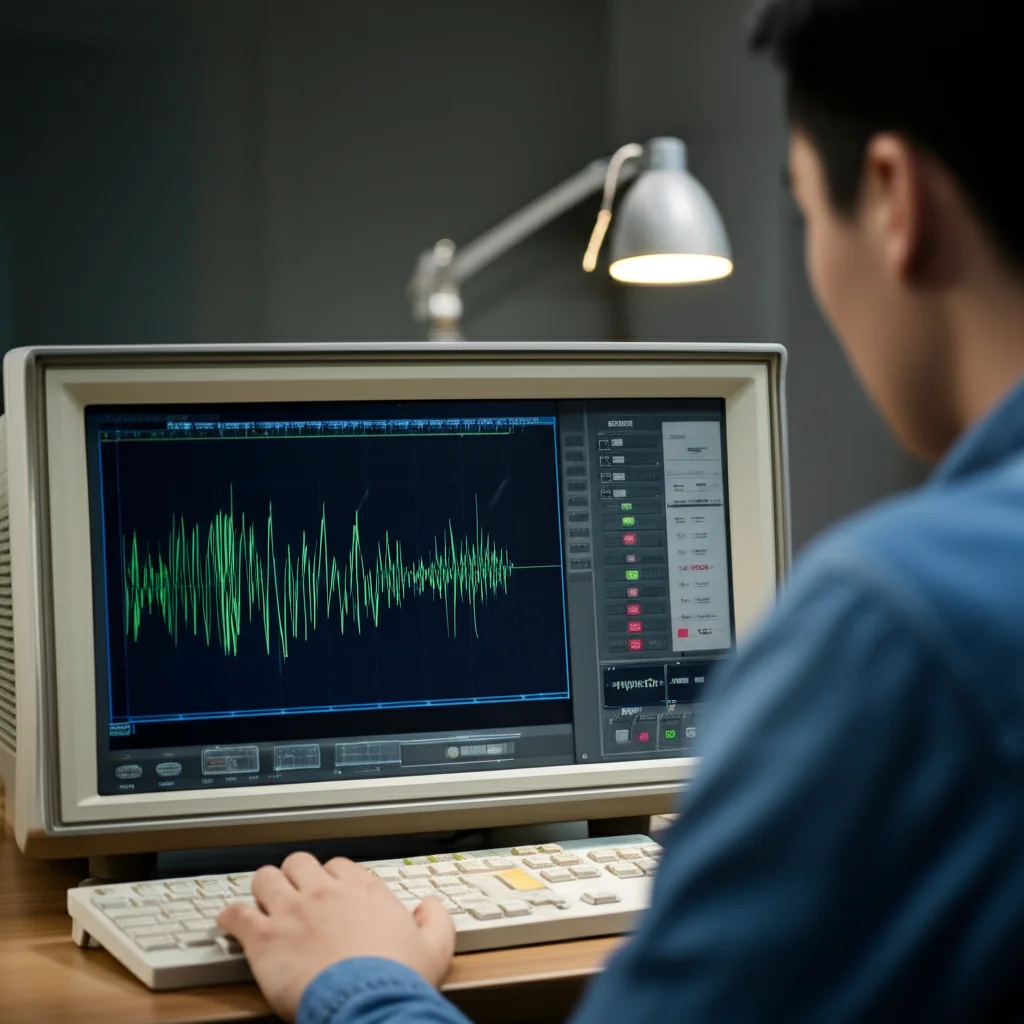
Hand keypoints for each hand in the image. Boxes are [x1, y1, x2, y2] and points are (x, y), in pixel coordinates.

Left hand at [217, 851, 455, 1022]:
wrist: (366, 1005)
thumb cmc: (396, 980)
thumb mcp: (436, 948)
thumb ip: (436, 920)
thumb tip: (430, 908)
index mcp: (362, 891)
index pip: (340, 866)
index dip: (333, 878)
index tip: (331, 892)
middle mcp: (325, 893)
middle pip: (299, 862)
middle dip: (295, 874)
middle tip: (294, 892)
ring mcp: (292, 912)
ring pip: (266, 877)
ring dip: (263, 887)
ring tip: (262, 901)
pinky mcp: (264, 938)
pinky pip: (237, 914)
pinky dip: (230, 917)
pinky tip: (229, 922)